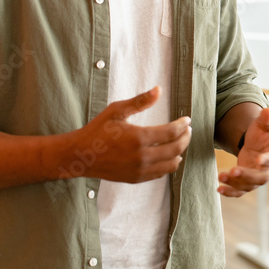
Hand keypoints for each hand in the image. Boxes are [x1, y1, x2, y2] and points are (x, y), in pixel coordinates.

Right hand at [67, 86, 190, 183]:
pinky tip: (169, 156)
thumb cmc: (98, 130)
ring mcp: (139, 170)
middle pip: (175, 149)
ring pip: (171, 164)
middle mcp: (141, 157)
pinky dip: (169, 164)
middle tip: (188, 130)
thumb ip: (140, 101)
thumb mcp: (117, 110)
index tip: (187, 120)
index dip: (183, 125)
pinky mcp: (136, 178)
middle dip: (185, 138)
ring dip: (180, 152)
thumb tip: (159, 89)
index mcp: (138, 138)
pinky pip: (160, 173)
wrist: (81, 155)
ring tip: (180, 142)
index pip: (171, 133)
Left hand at [218, 107, 268, 196]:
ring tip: (221, 176)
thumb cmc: (262, 133)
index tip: (258, 160)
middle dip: (247, 175)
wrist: (256, 143)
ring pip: (248, 185)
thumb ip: (267, 118)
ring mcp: (257, 178)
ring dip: (235, 183)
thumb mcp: (264, 124)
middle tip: (233, 171)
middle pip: (261, 177)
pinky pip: (240, 191)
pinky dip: (230, 192)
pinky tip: (219, 189)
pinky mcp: (247, 183)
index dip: (267, 160)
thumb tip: (268, 111)